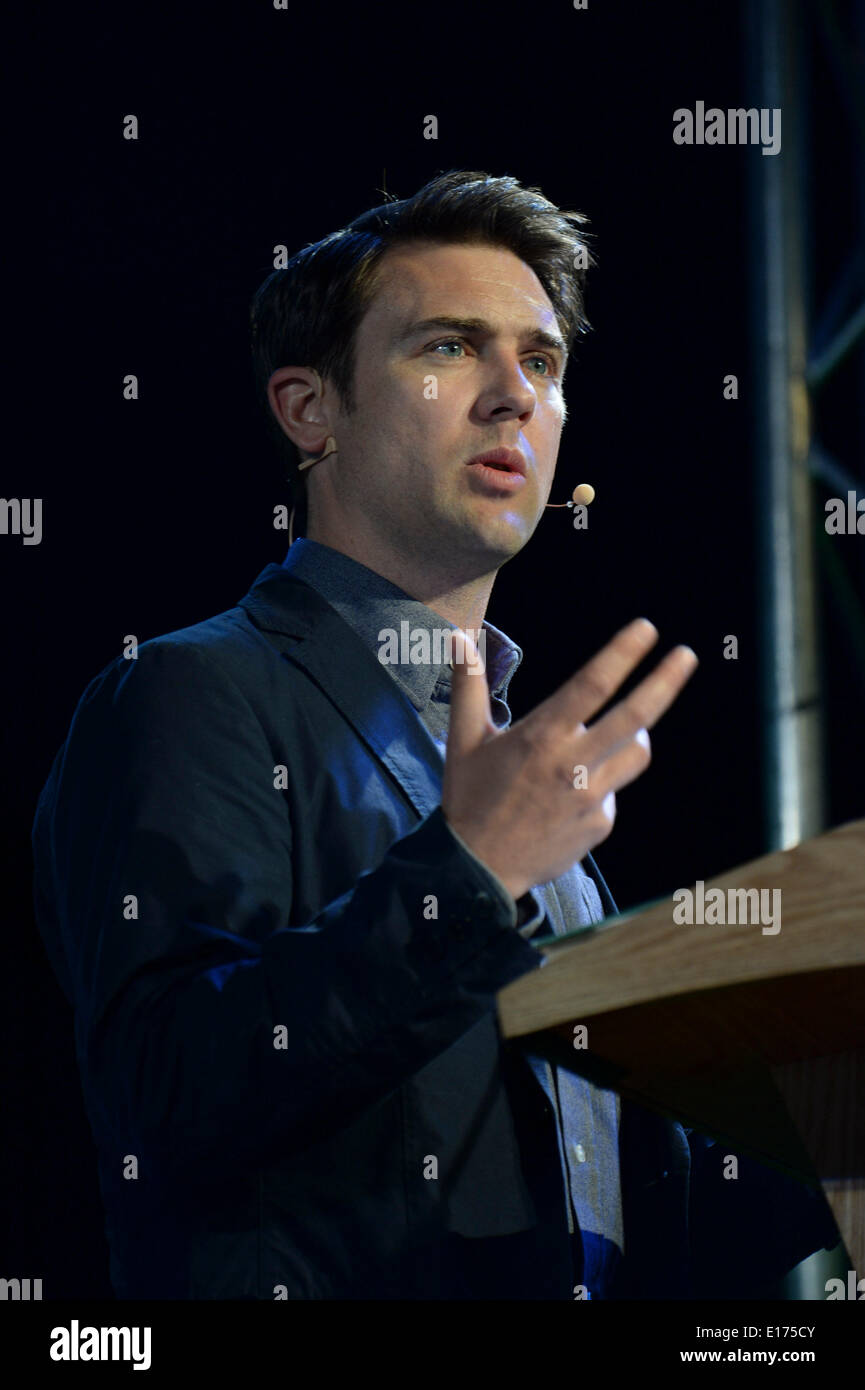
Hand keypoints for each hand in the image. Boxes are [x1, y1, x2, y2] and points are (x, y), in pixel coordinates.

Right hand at [441, 619, 697, 900]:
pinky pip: (615, 791)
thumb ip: (468, 686)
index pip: (592, 685)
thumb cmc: (470, 798)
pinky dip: (605, 780)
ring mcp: (590, 797)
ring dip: (636, 734)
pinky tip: (576, 789)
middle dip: (665, 682)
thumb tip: (459, 638)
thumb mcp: (464, 740)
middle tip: (687, 655)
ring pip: (636, 753)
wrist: (478, 868)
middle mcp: (572, 764)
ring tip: (623, 729)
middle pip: (634, 717)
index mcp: (541, 737)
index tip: (646, 629)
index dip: (623, 653)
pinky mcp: (599, 825)